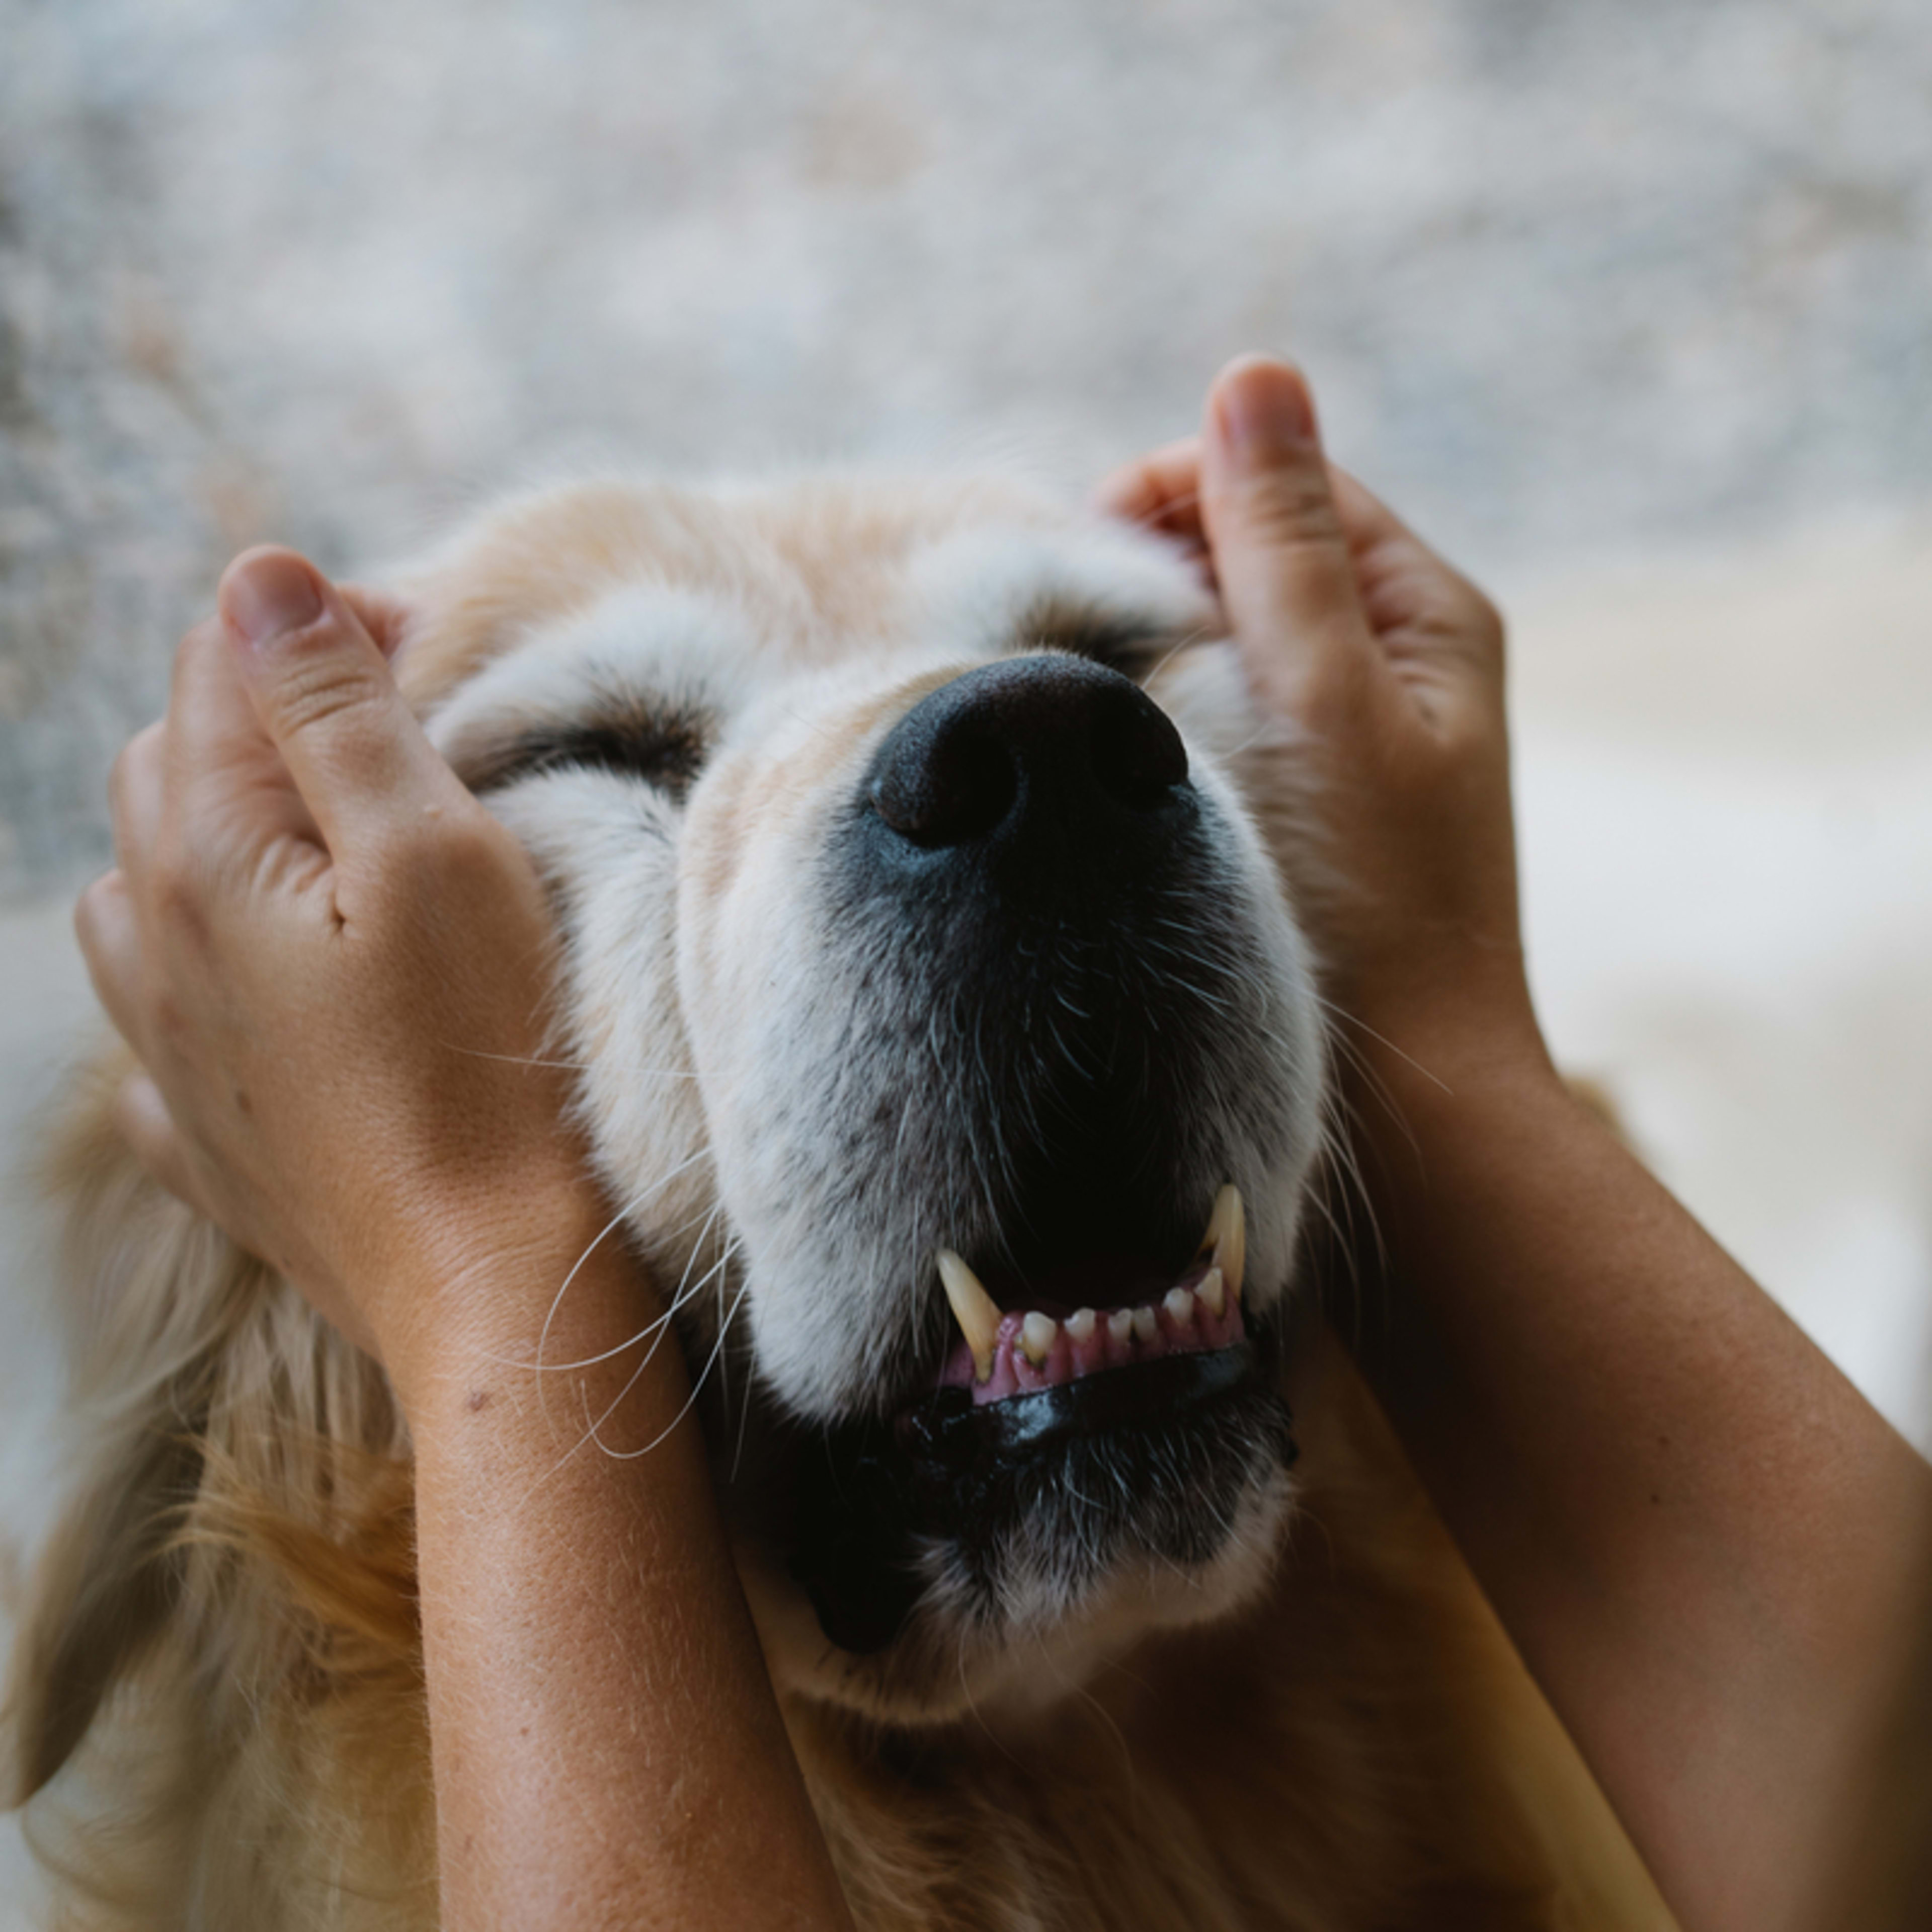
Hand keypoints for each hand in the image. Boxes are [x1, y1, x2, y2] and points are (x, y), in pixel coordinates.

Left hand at [75, 547, 583, 1390]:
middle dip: (270, 719)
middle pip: (169, 761)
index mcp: (204, 857)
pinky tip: (268, 997)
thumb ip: (334, 712)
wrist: (490, 1278)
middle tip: (401, 743)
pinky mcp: (205, 1137)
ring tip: (329, 859)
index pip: (226, 668)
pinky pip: (159, 1023)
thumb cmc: (482, 1058)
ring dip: (220, 836)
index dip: (328, 630)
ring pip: (141, 886)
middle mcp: (150, 945)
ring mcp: (166, 1052)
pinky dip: (203, 974)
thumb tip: (258, 580)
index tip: (431, 652)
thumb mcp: (431, 852)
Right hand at [1101, 355, 1545, 1072]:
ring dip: (1155, 647)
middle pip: (1251, 553)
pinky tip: (1125, 760)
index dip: (1177, 492)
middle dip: (1157, 572)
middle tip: (1078, 647)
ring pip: (1227, 638)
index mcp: (1425, 613)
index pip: (1283, 481)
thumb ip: (1282, 542)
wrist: (1408, 1094)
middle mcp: (1395, 661)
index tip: (1083, 558)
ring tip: (1094, 706)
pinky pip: (1224, 718)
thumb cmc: (1372, 901)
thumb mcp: (1326, 698)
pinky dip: (1168, 715)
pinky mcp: (1306, 804)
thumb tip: (1252, 370)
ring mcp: (1349, 735)